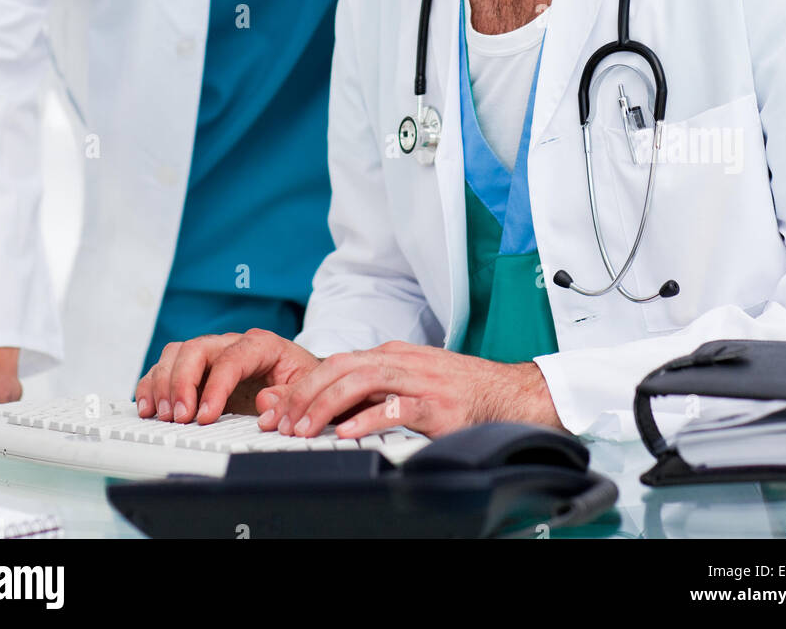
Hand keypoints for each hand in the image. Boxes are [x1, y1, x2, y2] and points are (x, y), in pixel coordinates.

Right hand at [135, 329, 319, 424]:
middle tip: (180, 417)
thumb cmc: (303, 381)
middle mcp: (231, 344)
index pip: (233, 358)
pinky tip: (148, 408)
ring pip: (176, 354)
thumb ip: (290, 396)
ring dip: (163, 384)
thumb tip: (264, 402)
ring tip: (162, 415)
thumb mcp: (308, 388)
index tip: (205, 416)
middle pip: (196, 349)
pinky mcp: (196, 370)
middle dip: (182, 382)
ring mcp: (211, 355)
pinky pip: (165, 368)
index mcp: (262, 345)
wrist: (300, 379)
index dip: (216, 387)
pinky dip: (152, 385)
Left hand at [256, 341, 564, 439]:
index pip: (335, 362)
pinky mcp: (435, 405)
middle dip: (303, 394)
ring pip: (360, 382)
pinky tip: (347, 432)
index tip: (279, 410)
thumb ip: (374, 391)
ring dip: (325, 406)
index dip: (302, 385)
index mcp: (390, 354)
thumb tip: (331, 410)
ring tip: (304, 430)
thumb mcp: (410, 382)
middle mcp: (400, 360)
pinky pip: (396, 408)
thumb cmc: (457, 390)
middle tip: (281, 422)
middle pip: (339, 367)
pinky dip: (367, 418)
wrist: (506, 394)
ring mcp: (418, 380)